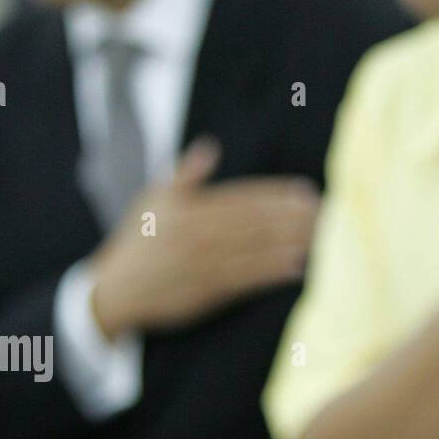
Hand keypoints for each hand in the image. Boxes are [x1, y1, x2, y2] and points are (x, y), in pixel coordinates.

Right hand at [89, 137, 319, 339]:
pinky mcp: (206, 291)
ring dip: (291, 241)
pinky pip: (246, 279)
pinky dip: (272, 272)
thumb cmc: (138, 242)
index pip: (243, 198)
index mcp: (190, 210)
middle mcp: (200, 235)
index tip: (306, 191)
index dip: (277, 194)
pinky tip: (298, 265)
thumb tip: (209, 147)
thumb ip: (185, 176)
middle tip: (326, 211)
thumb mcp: (154, 201)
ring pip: (256, 249)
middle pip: (256, 222)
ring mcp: (204, 264)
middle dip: (293, 216)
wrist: (112, 291)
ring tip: (321, 234)